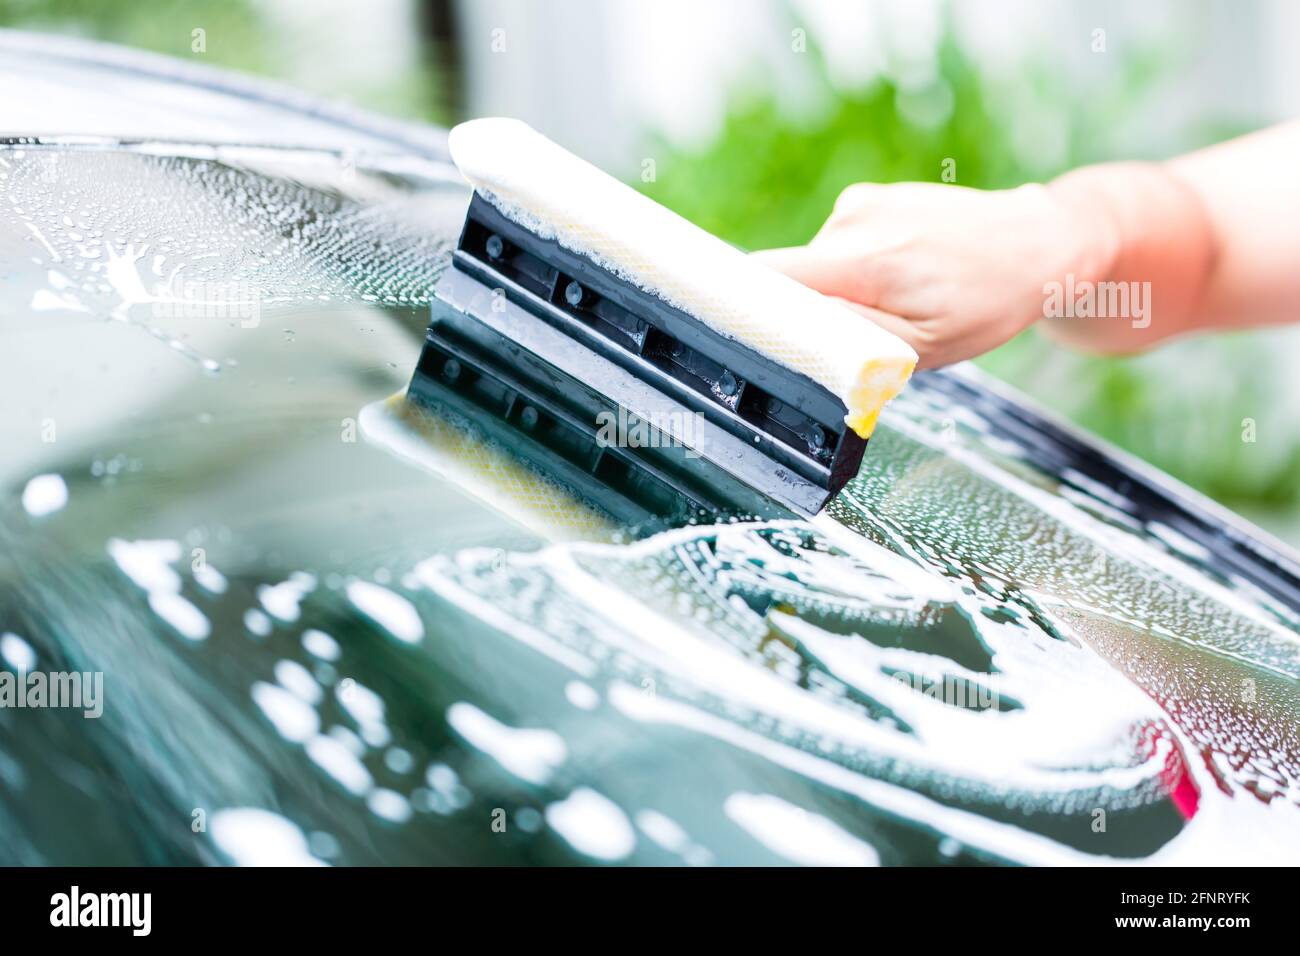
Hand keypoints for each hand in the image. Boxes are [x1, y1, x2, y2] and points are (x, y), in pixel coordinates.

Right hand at [753, 180, 1112, 367]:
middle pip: (791, 280)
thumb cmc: (989, 302)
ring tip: (902, 298)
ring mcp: (860, 203)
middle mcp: (853, 222)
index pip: (765, 276)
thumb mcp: (926, 345)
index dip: (738, 302)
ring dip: (844, 292)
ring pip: (817, 266)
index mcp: (866, 261)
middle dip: (814, 312)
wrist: (1038, 243)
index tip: (726, 325)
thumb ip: (854, 340)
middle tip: (868, 330)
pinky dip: (858, 270)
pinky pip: (838, 247)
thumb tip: (795, 337)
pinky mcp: (868, 197)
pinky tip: (905, 274)